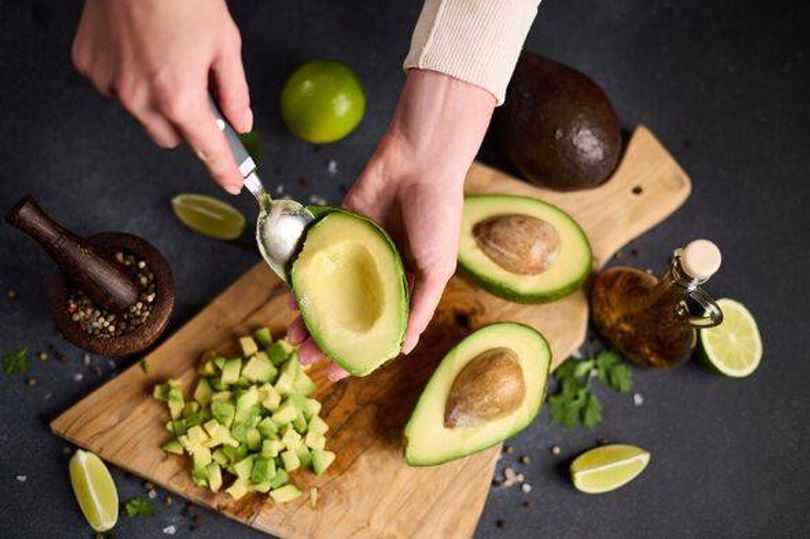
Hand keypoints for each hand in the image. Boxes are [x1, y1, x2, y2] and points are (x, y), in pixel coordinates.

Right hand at [72, 0, 250, 193]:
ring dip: (157, 102)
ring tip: (165, 59)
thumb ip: (234, 92)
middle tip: (196, 90)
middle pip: (171, 138)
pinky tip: (140, 50)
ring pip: (142, 116)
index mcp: (180, 96)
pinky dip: (131, 80)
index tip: (232, 183)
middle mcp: (140, 98)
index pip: (208, 148)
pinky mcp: (89, 67)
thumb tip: (241, 123)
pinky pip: (116, 90)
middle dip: (187, 124)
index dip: (223, 169)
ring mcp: (110, 84)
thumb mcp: (225, 44)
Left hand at [288, 69, 495, 379]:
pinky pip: (315, 257)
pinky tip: (291, 296)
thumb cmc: (437, 217)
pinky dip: (302, 277)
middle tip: (305, 359)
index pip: (375, 326)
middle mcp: (375, 270)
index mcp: (403, 283)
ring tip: (291, 336)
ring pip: (326, 290)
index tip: (339, 373)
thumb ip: (420, 308)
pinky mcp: (336, 229)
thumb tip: (404, 349)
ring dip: (309, 314)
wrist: (419, 164)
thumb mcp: (437, 270)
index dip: (358, 350)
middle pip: (344, 311)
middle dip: (325, 337)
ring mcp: (354, 250)